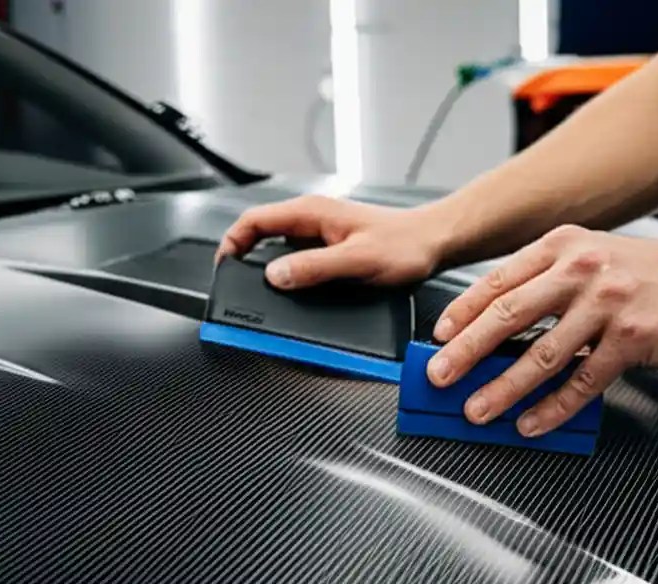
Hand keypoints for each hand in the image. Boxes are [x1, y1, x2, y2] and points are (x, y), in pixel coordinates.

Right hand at [217, 195, 448, 287]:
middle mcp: (311, 221)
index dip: (231, 243)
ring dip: (268, 272)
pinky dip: (289, 278)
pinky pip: (298, 261)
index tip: (224, 268)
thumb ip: (314, 267)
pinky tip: (294, 296)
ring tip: (262, 296)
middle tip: (238, 289)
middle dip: (245, 260)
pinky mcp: (329, 249)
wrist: (434, 243)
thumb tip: (275, 276)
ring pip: (278, 251)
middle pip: (260, 236)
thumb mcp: (357, 261)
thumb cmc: (405, 246)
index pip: (253, 221)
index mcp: (310, 214)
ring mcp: (320, 235)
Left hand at [429, 225, 657, 435]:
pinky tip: (532, 423)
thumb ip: (553, 283)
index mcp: (565, 246)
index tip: (438, 337)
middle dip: (465, 351)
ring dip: (502, 388)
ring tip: (478, 409)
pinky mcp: (633, 338)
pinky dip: (552, 408)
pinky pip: (582, 381)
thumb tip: (502, 326)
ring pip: (540, 355)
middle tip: (439, 376)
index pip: (498, 281)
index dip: (462, 312)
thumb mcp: (600, 258)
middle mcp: (582, 269)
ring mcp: (608, 303)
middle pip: (507, 316)